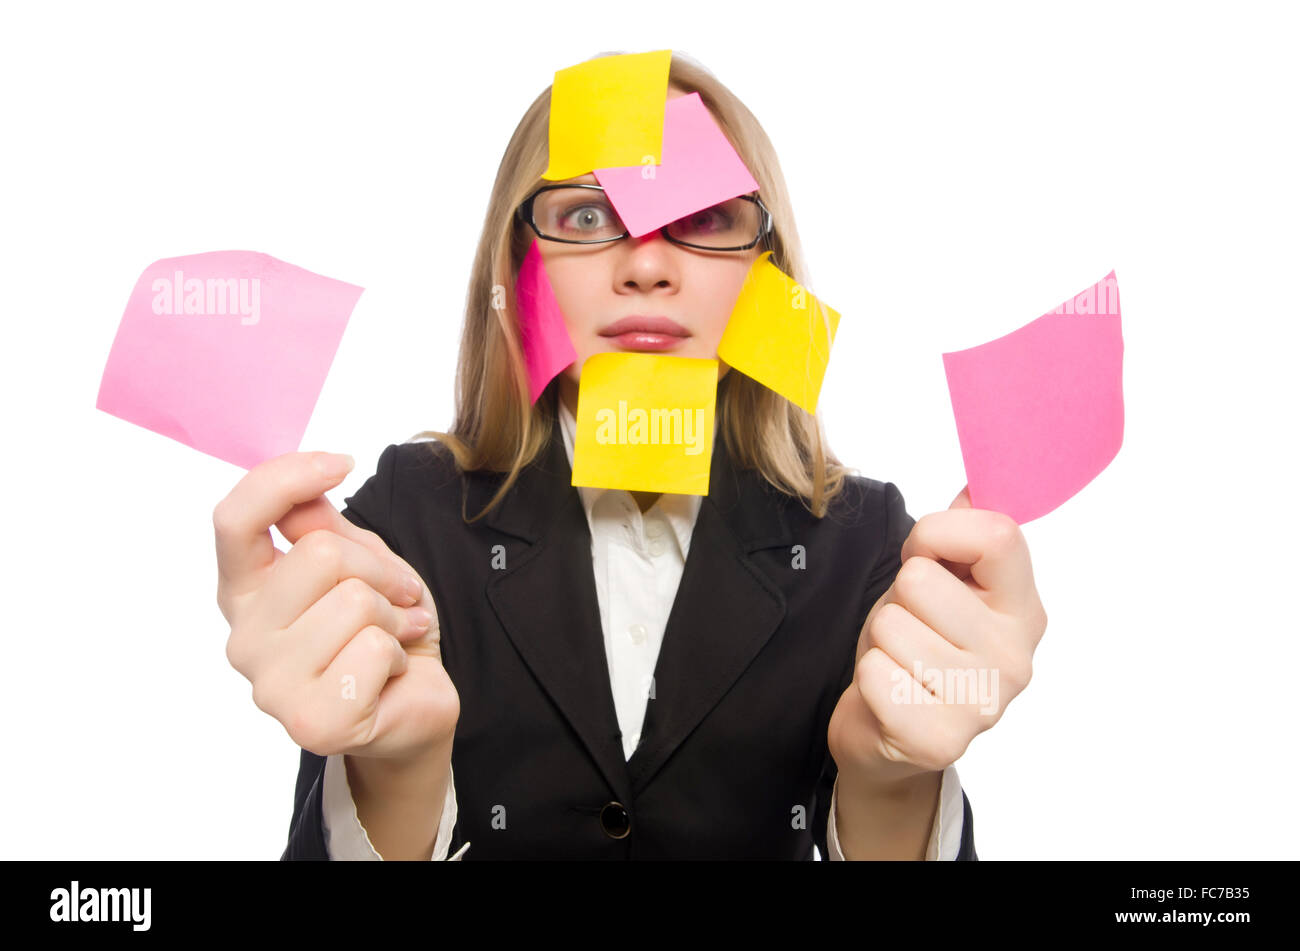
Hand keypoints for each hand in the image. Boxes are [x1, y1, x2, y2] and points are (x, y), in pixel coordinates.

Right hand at [215, 451, 459, 762]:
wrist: (417, 700)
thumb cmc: (382, 627)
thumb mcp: (359, 561)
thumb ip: (323, 528)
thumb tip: (301, 491)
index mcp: (246, 591)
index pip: (235, 518)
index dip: (285, 478)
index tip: (340, 463)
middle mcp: (244, 638)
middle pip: (320, 554)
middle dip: (379, 569)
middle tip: (396, 597)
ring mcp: (271, 686)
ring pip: (354, 601)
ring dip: (395, 614)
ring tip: (393, 637)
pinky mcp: (311, 722)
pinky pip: (375, 648)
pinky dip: (401, 653)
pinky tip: (392, 672)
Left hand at [828, 486, 1046, 788]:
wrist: (887, 734)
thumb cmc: (913, 646)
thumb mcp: (942, 581)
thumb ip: (963, 533)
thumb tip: (979, 482)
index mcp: (1023, 609)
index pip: (996, 534)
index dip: (939, 533)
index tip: (928, 558)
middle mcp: (1015, 657)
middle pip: (921, 580)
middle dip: (897, 598)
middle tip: (910, 629)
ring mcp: (982, 703)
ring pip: (891, 624)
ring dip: (880, 641)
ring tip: (898, 662)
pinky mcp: (939, 739)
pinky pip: (876, 672)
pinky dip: (868, 678)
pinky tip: (889, 695)